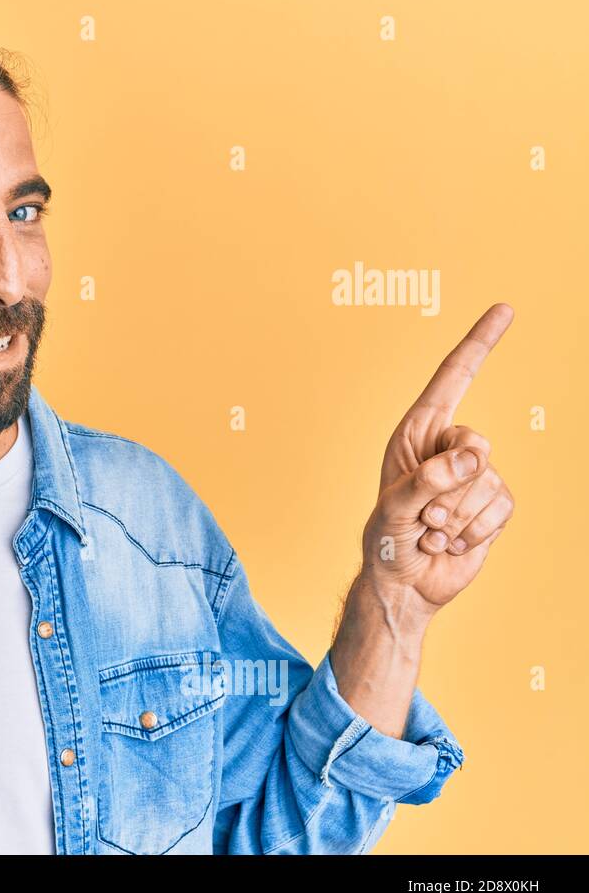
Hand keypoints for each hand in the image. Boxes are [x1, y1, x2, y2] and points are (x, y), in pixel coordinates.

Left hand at [360, 303, 515, 616]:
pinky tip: (448, 542)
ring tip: (430, 531)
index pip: (453, 379)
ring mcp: (473, 476)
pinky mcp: (492, 505)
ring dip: (455, 516)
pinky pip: (502, 507)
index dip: (479, 343)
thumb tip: (471, 459)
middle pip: (476, 443)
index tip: (505, 308)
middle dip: (448, 486)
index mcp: (416, 434)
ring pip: (488, 482)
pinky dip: (474, 531)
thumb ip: (427, 480)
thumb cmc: (386, 542)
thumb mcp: (393, 509)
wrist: (404, 584)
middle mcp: (447, 448)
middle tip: (421, 514)